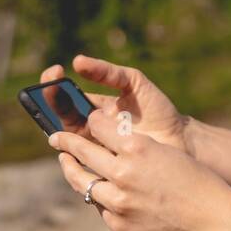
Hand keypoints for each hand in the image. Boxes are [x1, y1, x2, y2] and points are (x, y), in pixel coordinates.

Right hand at [40, 55, 190, 154]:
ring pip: (65, 141)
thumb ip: (108, 73)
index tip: (56, 71)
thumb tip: (78, 61)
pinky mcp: (103, 169)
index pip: (65, 96)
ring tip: (60, 107)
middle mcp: (90, 129)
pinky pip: (80, 163)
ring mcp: (95, 150)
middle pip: (60, 116)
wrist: (180, 139)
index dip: (55, 84)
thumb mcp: (133, 82)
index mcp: (95, 108)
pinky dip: (72, 154)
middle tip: (52, 86)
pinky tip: (71, 140)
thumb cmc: (157, 110)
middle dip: (50, 98)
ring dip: (57, 126)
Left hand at [49, 108, 230, 230]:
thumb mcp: (164, 153)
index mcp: (136, 148)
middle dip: (66, 142)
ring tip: (65, 161)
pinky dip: (98, 196)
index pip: (98, 126)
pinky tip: (96, 191)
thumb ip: (134, 149)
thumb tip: (109, 145)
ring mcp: (118, 202)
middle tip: (55, 137)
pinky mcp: (118, 225)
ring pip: (81, 182)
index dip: (92, 121)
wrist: (212, 221)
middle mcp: (122, 173)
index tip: (86, 119)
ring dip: (71, 169)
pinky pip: (99, 206)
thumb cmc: (196, 181)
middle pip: (82, 151)